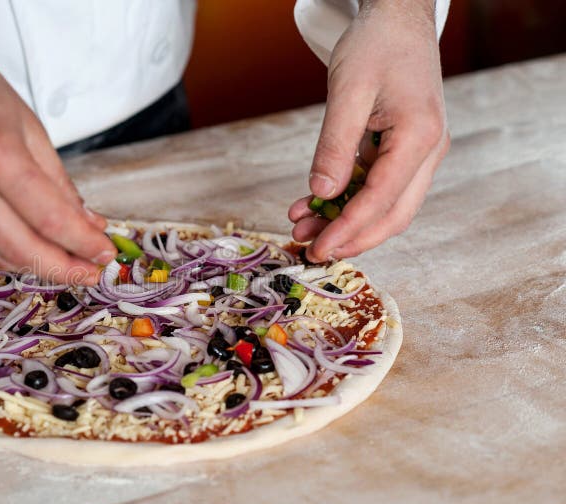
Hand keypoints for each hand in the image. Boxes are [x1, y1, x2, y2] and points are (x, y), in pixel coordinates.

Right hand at [0, 45, 115, 284]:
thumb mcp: (29, 125)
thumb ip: (59, 181)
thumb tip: (88, 223)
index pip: (50, 218)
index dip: (83, 244)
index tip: (106, 255)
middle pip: (24, 249)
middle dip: (65, 268)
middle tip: (92, 273)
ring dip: (39, 267)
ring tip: (70, 265)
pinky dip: (11, 253)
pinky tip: (34, 250)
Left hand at [288, 0, 449, 262]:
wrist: (397, 19)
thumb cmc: (375, 46)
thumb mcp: (347, 92)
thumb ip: (335, 146)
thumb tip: (323, 194)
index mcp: (419, 137)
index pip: (382, 199)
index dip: (347, 229)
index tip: (317, 250)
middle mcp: (428, 151)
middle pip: (392, 215)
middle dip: (350, 238)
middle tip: (310, 252)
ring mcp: (419, 153)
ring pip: (384, 205)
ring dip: (344, 222)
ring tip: (303, 229)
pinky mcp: (403, 151)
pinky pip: (376, 186)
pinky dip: (347, 200)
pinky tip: (314, 204)